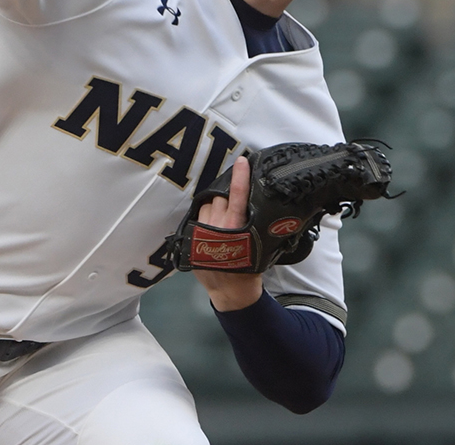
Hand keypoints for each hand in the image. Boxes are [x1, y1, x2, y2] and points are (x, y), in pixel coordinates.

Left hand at [192, 156, 263, 311]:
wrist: (230, 293)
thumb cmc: (248, 270)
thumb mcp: (259, 247)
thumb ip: (257, 226)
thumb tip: (261, 206)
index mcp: (237, 229)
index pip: (238, 197)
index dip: (240, 178)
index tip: (242, 162)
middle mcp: (218, 227)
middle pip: (221, 197)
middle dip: (228, 196)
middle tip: (235, 202)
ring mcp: (203, 231)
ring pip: (208, 204)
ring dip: (216, 205)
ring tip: (224, 218)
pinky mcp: (193, 237)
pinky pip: (198, 215)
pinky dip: (206, 215)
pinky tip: (212, 224)